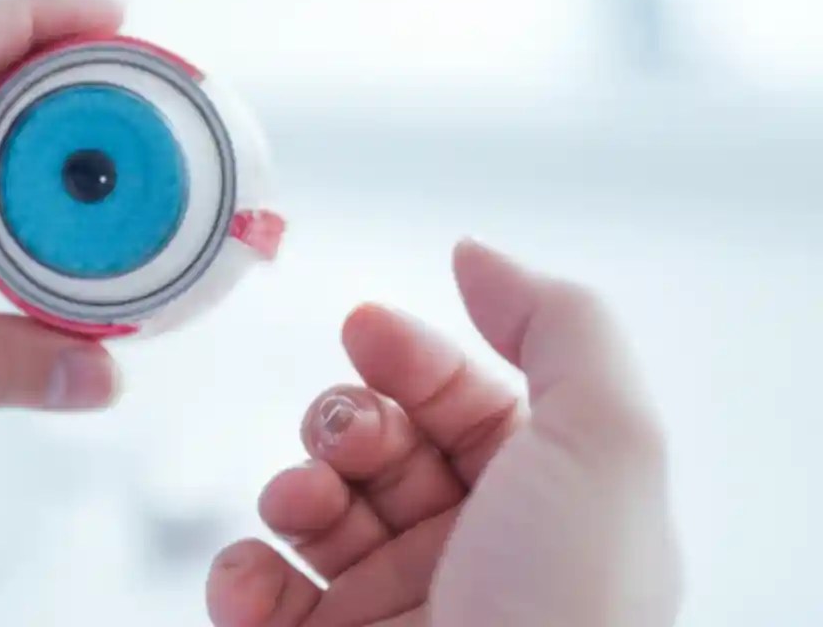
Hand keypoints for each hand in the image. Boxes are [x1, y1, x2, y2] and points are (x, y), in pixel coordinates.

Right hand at [206, 241, 682, 625]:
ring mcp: (388, 606)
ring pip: (310, 505)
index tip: (367, 330)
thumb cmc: (563, 618)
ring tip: (300, 510)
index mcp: (542, 501)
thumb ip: (558, 325)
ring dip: (291, 489)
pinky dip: (243, 574)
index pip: (464, 397)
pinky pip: (257, 588)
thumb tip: (476, 257)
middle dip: (348, 421)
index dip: (416, 354)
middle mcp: (467, 551)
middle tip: (346, 440)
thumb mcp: (605, 444)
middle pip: (381, 442)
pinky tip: (258, 583)